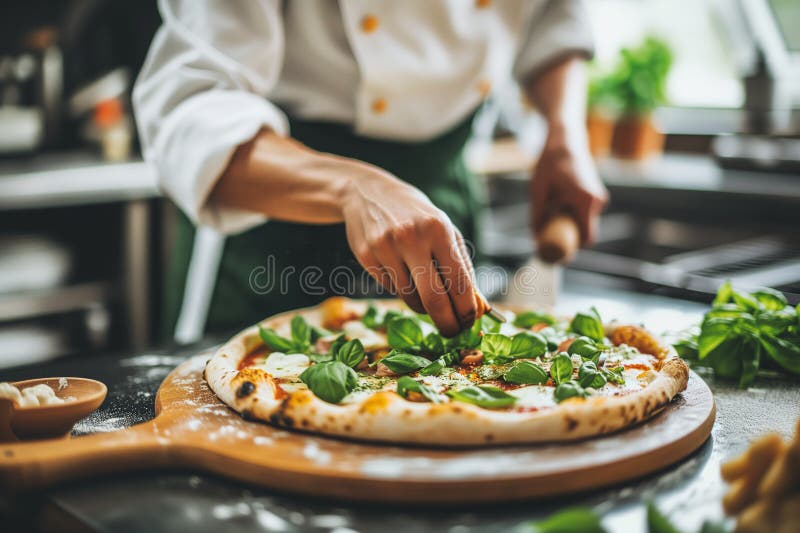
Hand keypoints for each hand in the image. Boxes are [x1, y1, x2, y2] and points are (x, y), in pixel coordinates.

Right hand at [341, 165, 477, 335]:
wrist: (367, 193)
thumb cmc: (415, 215)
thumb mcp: (444, 229)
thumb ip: (461, 265)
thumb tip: (475, 305)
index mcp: (438, 228)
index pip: (458, 281)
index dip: (467, 309)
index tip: (470, 322)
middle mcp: (411, 238)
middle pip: (433, 298)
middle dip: (446, 323)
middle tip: (451, 332)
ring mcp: (385, 247)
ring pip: (410, 298)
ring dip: (423, 306)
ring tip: (426, 294)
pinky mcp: (366, 256)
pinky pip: (391, 289)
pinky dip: (402, 290)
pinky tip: (401, 271)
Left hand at [531, 128, 607, 245]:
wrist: (565, 140)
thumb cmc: (550, 164)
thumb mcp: (538, 191)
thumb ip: (537, 216)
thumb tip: (535, 239)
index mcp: (585, 201)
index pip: (586, 237)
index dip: (573, 249)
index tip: (559, 255)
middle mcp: (597, 200)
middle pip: (585, 232)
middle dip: (569, 237)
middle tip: (548, 240)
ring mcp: (599, 197)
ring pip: (585, 222)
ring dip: (569, 223)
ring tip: (550, 211)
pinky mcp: (596, 193)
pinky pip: (585, 213)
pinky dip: (573, 214)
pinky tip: (558, 204)